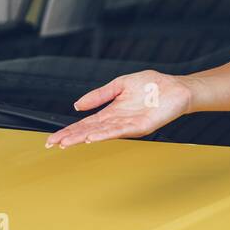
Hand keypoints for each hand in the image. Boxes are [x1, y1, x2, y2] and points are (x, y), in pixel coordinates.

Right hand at [44, 70, 193, 147]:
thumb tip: (77, 105)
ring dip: (84, 137)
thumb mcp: (119, 85)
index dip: (69, 131)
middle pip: (89, 131)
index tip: (53, 138)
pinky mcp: (141, 126)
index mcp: (111, 111)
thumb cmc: (152, 86)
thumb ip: (99, 95)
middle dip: (71, 137)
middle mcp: (118, 121)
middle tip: (53, 144)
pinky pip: (120, 131)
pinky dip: (105, 134)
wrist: (176, 88)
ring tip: (69, 142)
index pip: (85, 123)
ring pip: (102, 133)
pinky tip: (92, 136)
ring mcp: (129, 125)